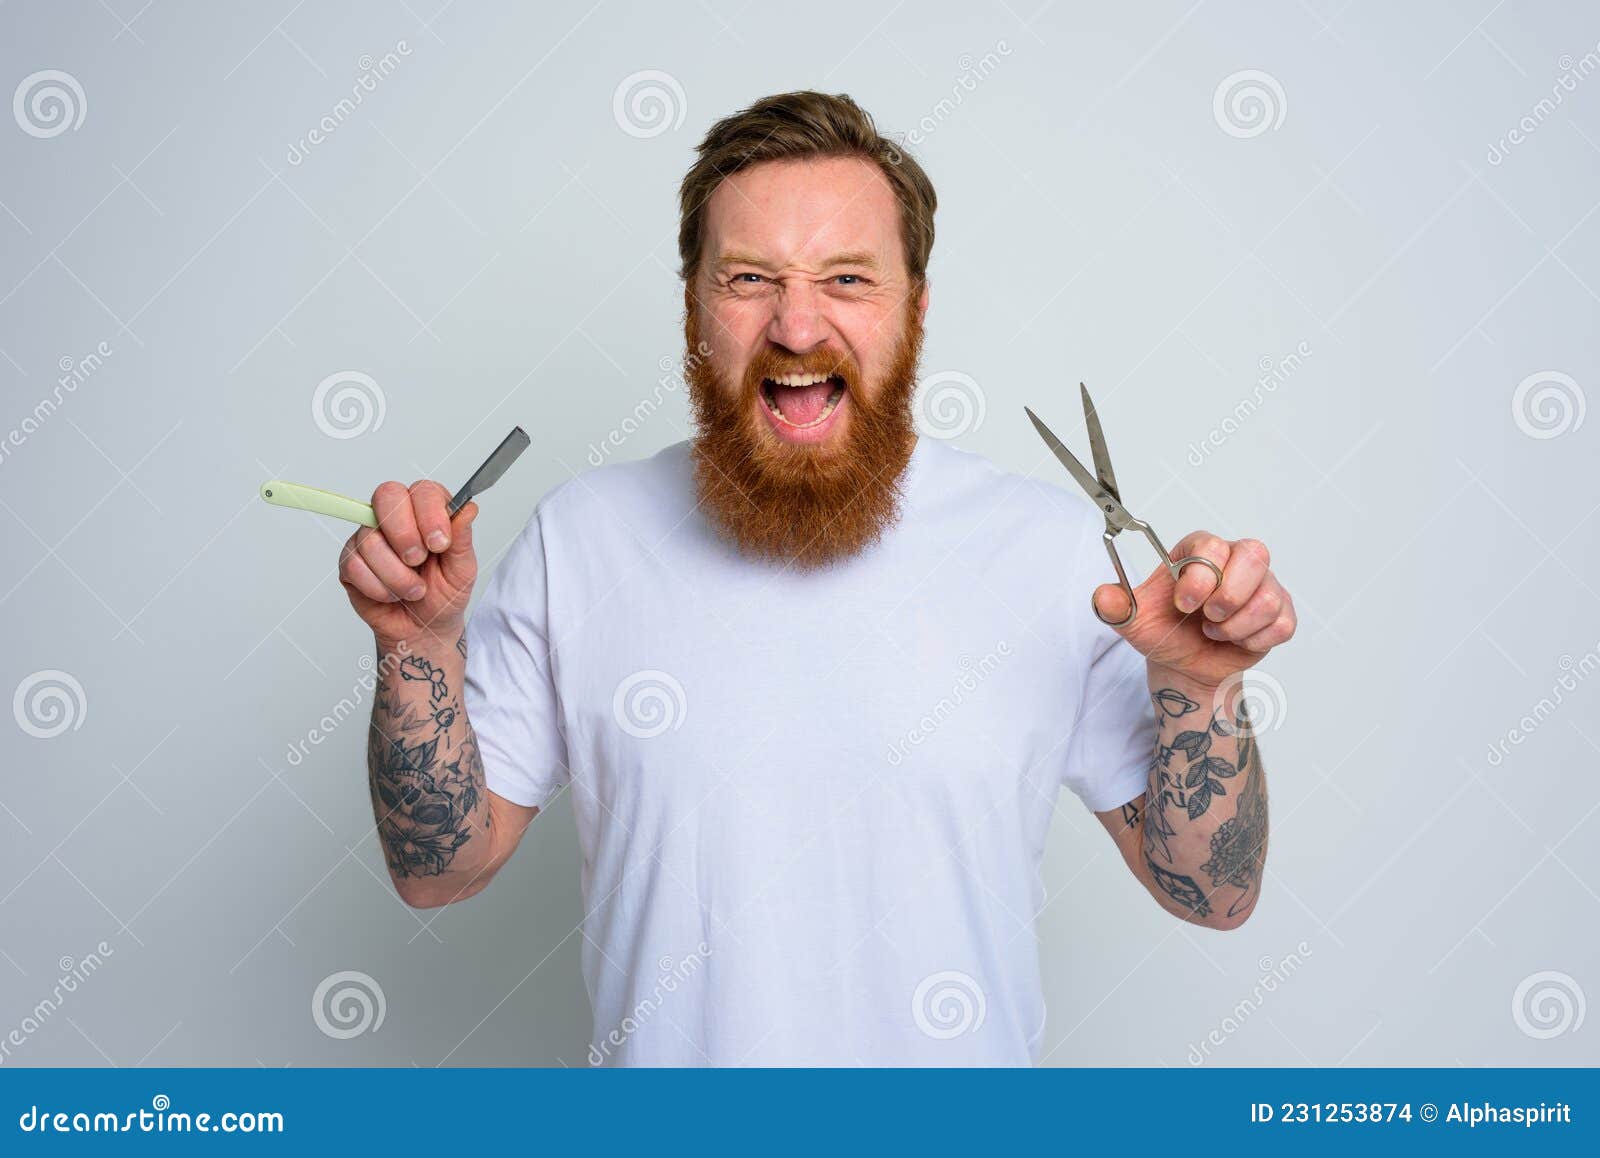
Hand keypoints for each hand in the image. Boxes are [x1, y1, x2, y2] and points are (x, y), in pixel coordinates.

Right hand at [337, 480, 478, 648]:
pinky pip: (354, 566)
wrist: (424, 630)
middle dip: (404, 534)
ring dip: (397, 575)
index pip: (422, 490)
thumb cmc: (444, 595)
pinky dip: (378, 588)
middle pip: (386, 496)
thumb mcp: (462, 570)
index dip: (429, 513)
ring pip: (371, 539)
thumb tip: (468, 508)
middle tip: (418, 562)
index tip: (439, 544)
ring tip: (413, 590)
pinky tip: (391, 595)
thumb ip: (462, 538)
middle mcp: (395, 517)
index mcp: (426, 511)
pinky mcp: (349, 560)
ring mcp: (369, 536)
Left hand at [1092, 532, 1294, 688]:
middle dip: (1227, 597)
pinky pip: (1282, 624)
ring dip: (1236, 626)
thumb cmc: (1165, 632)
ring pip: (1268, 597)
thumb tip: (1102, 596)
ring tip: (1215, 631)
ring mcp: (1263, 584)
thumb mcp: (1134, 621)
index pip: (1212, 545)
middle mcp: (1236, 559)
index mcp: (1199, 551)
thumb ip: (1116, 607)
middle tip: (1206, 618)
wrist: (1185, 664)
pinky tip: (1235, 641)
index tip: (1183, 604)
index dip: (1200, 576)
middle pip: (1254, 555)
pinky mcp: (1281, 612)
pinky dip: (1254, 640)